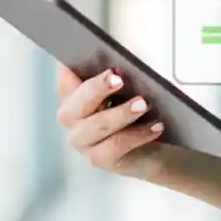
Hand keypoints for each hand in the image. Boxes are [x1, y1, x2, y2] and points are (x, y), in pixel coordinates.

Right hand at [55, 65, 166, 179]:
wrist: (152, 149)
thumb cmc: (134, 112)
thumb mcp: (125, 90)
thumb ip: (117, 76)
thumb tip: (124, 63)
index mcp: (73, 95)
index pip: (65, 79)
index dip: (72, 70)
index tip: (93, 62)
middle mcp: (71, 118)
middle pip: (76, 104)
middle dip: (97, 89)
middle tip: (119, 79)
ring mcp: (82, 141)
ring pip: (97, 125)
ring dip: (121, 113)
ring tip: (143, 104)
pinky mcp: (99, 158)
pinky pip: (116, 145)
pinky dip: (137, 134)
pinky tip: (155, 126)